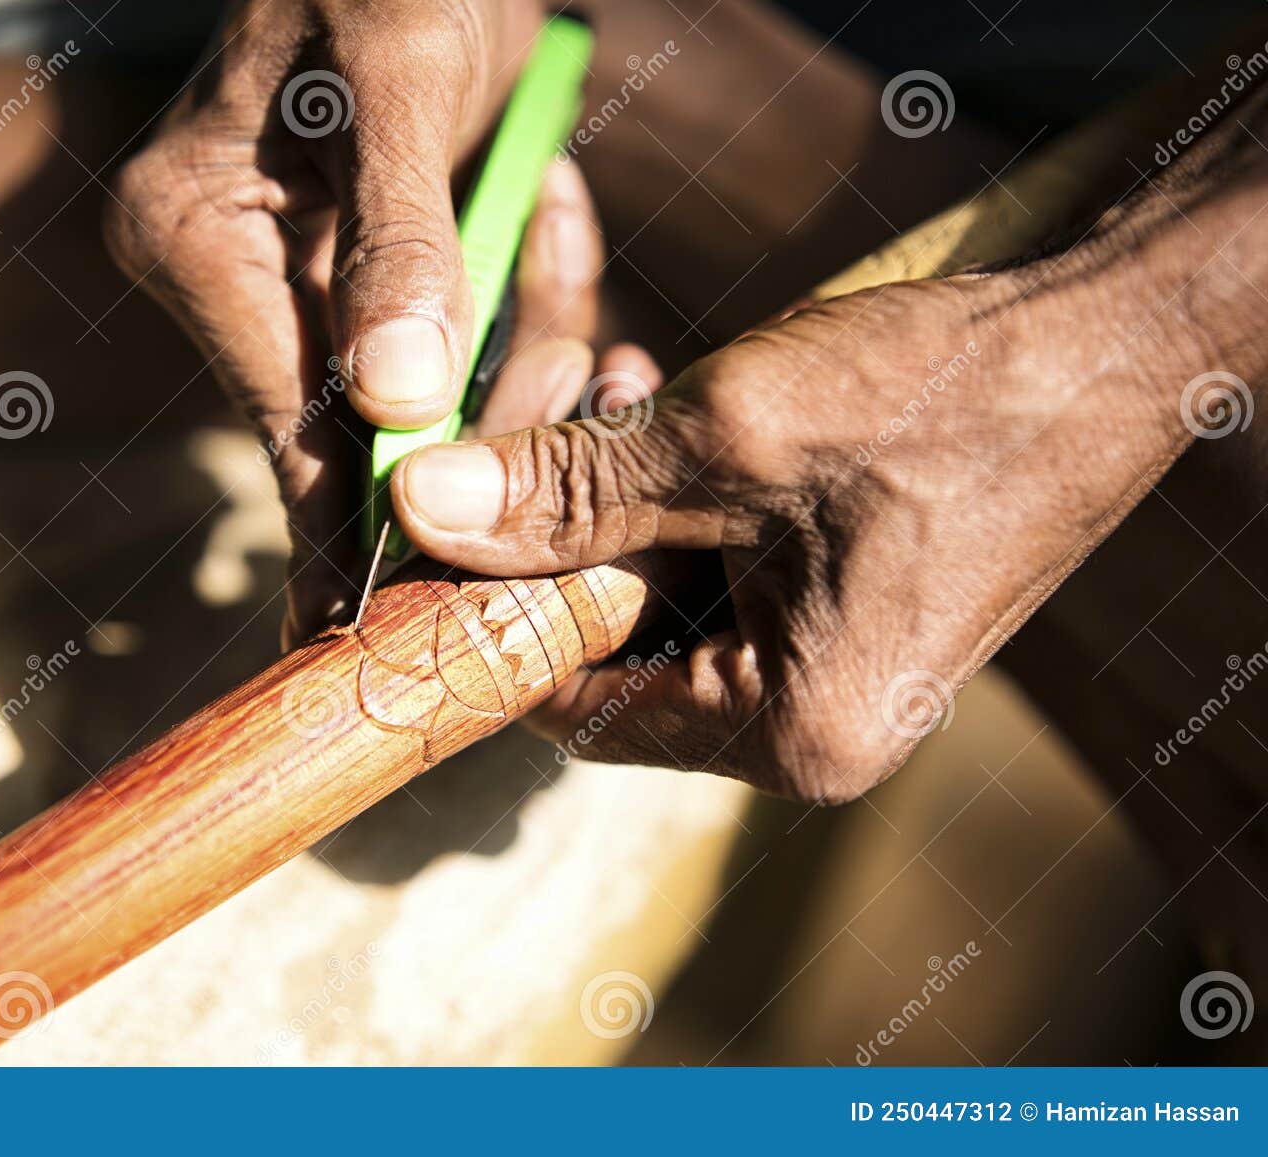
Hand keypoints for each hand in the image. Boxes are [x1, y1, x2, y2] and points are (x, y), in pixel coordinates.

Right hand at [106, 0, 601, 642]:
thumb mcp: (396, 83)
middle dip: (492, 408)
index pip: (287, 424)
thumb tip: (396, 409)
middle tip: (594, 367)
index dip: (353, 529)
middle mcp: (238, 276)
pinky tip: (546, 206)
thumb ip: (399, 242)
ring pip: (436, 393)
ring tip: (550, 208)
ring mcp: (309, 281)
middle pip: (370, 430)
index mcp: (197, 239)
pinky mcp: (382, 273)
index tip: (373, 640)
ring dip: (526, 333)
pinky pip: (466, 337)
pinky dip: (527, 298)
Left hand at [387, 276, 1200, 801]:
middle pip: (614, 661)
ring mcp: (836, 682)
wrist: (1109, 351)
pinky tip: (658, 410)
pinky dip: (674, 507)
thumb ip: (565, 488)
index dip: (493, 617)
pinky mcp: (848, 623)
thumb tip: (422, 507)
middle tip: (530, 429)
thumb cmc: (944, 397)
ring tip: (609, 388)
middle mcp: (815, 735)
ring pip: (660, 611)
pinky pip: (719, 584)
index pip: (576, 707)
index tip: (432, 530)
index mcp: (792, 731)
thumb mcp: (727, 435)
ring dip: (613, 507)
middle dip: (558, 540)